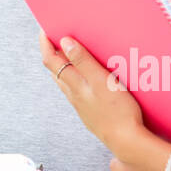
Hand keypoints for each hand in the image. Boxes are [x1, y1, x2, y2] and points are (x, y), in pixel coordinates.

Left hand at [38, 29, 147, 164]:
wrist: (126, 140)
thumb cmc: (117, 111)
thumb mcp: (101, 81)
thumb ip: (83, 61)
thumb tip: (64, 42)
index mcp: (74, 85)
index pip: (51, 61)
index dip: (45, 44)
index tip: (44, 29)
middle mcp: (73, 95)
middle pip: (55, 71)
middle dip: (52, 52)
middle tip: (55, 37)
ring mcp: (81, 105)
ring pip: (65, 82)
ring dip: (63, 65)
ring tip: (68, 54)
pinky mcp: (90, 111)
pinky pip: (76, 91)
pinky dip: (74, 78)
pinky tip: (85, 78)